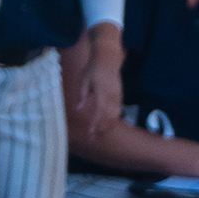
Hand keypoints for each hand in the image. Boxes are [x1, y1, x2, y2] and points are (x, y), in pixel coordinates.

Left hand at [72, 24, 123, 139]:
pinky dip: (113, 120)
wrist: (108, 59)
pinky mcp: (120, 96)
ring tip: (99, 134)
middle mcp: (112, 95)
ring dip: (108, 126)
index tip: (90, 133)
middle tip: (93, 138)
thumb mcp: (83, 80)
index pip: (99, 111)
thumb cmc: (93, 69)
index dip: (95, 123)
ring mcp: (118, 96)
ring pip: (116, 116)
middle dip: (102, 129)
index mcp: (102, 91)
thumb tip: (78, 109)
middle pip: (110, 117)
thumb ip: (82, 95)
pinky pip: (118, 111)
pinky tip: (106, 125)